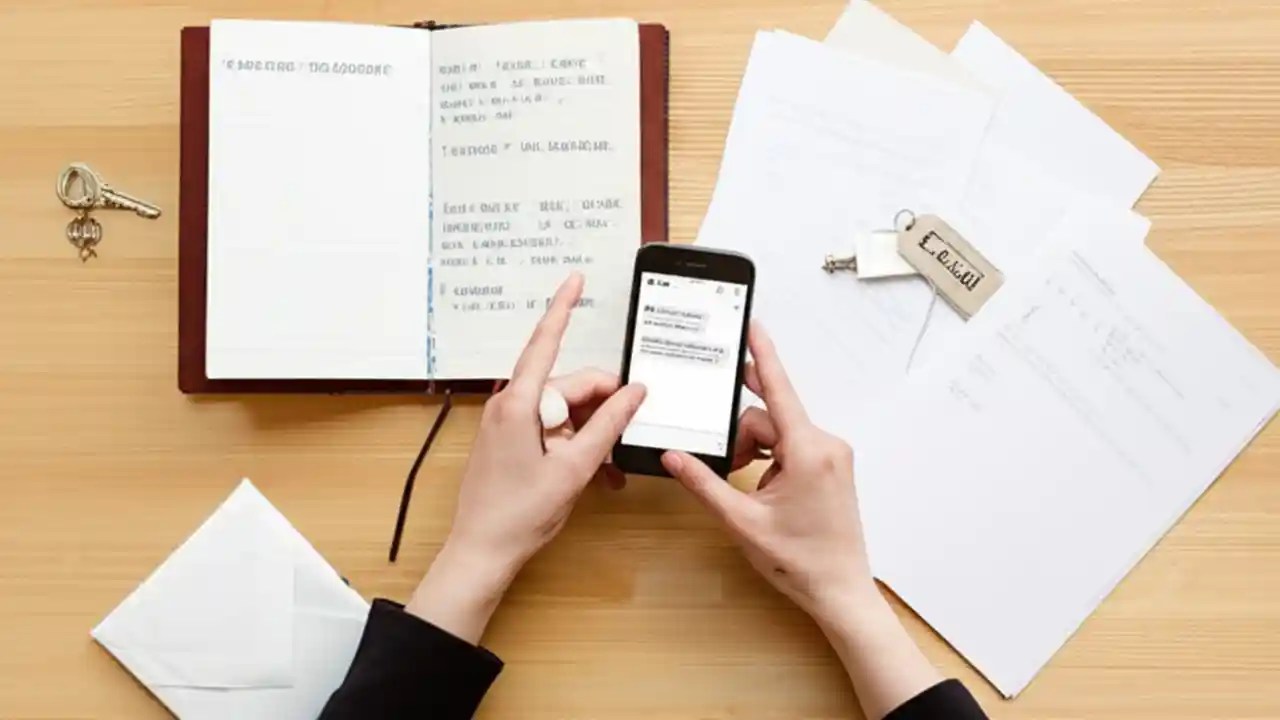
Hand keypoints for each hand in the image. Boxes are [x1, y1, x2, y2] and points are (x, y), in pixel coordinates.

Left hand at [407, 273, 645, 642]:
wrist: (481, 551)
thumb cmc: (519, 514)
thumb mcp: (575, 469)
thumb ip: (608, 425)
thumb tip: (634, 392)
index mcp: (520, 403)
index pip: (546, 342)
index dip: (563, 307)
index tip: (574, 279)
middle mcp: (509, 404)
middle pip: (569, 384)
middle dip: (602, 406)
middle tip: (625, 439)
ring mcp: (506, 421)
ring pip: (563, 409)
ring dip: (590, 432)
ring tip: (608, 470)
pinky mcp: (507, 438)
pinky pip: (549, 427)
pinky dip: (573, 443)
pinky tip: (592, 471)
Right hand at [662, 322, 876, 621]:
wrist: (840, 589)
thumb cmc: (800, 561)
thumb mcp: (742, 522)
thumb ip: (704, 483)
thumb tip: (674, 457)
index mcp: (808, 452)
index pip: (778, 390)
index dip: (762, 356)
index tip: (753, 327)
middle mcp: (826, 445)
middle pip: (769, 417)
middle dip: (741, 437)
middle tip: (725, 464)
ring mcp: (832, 455)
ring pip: (779, 432)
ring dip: (755, 451)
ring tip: (745, 487)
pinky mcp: (832, 465)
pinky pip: (793, 445)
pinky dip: (770, 458)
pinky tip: (762, 486)